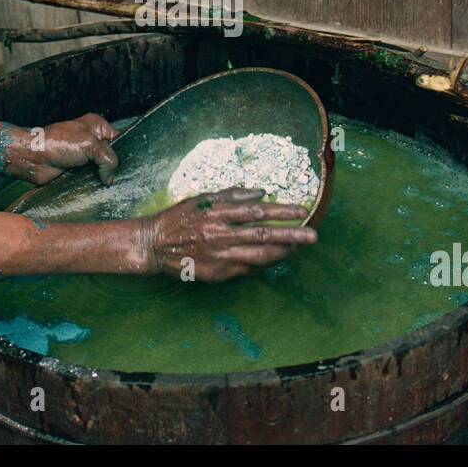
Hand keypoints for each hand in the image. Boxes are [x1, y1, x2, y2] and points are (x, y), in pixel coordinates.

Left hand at [10, 113, 119, 184]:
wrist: (34, 158)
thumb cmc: (57, 143)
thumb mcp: (90, 145)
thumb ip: (108, 159)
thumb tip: (110, 177)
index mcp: (97, 126)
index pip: (119, 139)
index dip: (124, 152)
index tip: (128, 166)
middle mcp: (91, 140)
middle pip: (112, 156)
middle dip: (113, 167)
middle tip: (116, 177)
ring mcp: (84, 156)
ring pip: (102, 169)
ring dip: (103, 177)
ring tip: (106, 184)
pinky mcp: (77, 170)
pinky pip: (92, 178)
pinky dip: (94, 184)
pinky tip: (97, 188)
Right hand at [137, 187, 315, 281]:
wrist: (154, 244)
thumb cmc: (180, 217)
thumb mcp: (203, 199)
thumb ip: (232, 195)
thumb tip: (261, 193)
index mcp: (218, 213)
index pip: (257, 211)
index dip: (281, 211)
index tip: (301, 211)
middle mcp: (221, 235)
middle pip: (263, 235)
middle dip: (291, 235)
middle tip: (312, 236)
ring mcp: (220, 256)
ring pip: (259, 256)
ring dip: (282, 253)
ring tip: (299, 249)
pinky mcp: (218, 273)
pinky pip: (246, 268)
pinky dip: (263, 263)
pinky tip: (275, 258)